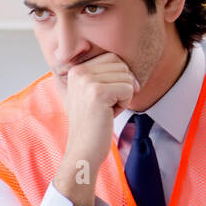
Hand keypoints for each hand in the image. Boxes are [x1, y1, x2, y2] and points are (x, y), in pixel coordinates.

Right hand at [57, 52, 139, 167]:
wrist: (83, 148)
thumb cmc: (93, 122)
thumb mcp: (92, 92)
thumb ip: (104, 74)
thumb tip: (128, 63)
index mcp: (76, 69)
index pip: (113, 58)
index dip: (119, 78)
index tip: (107, 97)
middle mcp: (79, 71)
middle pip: (122, 65)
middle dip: (123, 86)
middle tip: (107, 105)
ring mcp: (87, 81)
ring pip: (127, 78)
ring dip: (124, 96)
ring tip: (106, 110)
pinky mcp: (98, 92)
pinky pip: (128, 89)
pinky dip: (125, 104)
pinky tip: (109, 114)